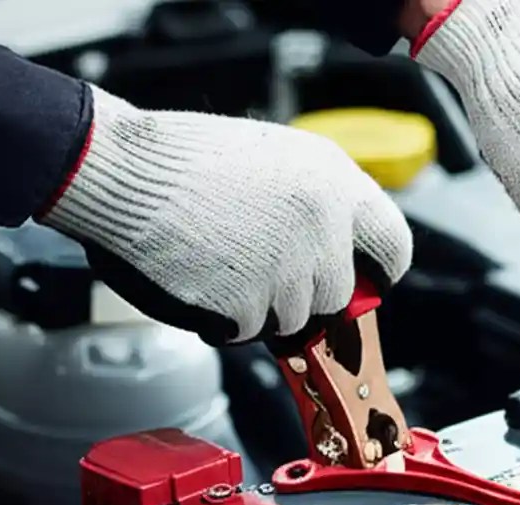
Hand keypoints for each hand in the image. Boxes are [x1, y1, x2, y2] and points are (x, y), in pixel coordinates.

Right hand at [38, 86, 411, 344]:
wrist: (125, 171)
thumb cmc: (188, 160)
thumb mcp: (277, 159)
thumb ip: (319, 203)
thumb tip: (343, 252)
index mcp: (337, 182)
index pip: (394, 245)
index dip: (380, 272)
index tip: (369, 284)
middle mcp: (324, 226)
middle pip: (337, 296)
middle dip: (305, 296)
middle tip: (260, 272)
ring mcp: (289, 268)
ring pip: (293, 319)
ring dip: (260, 306)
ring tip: (219, 262)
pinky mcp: (251, 302)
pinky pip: (247, 331)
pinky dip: (224, 318)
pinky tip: (199, 278)